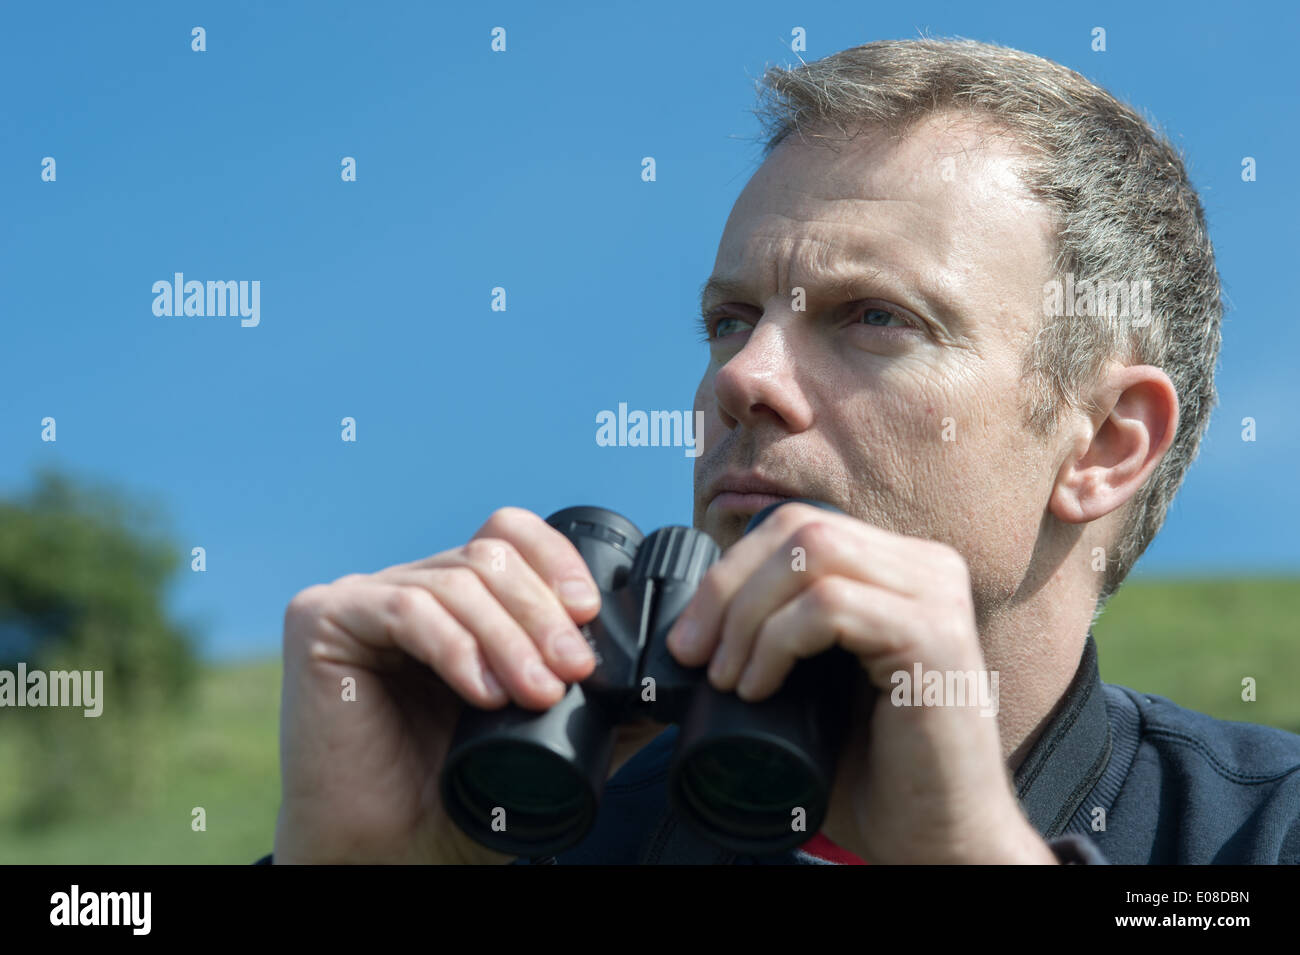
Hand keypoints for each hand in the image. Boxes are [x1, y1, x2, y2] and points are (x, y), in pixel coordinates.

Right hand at [274, 507, 663, 863]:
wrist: (388, 857)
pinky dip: (455, 646)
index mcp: (458, 602)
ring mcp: (363, 599)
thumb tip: (658, 681)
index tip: (590, 613)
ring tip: (536, 693)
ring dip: (509, 636)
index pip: (508, 536)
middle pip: (489, 554)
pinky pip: (404, 608)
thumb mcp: (542, 740)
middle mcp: (410, 588)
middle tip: (573, 670)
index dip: (554, 560)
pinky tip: (482, 690)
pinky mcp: (321, 620)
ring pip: (455, 580)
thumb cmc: (454, 800)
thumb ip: (594, 704)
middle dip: (542, 611)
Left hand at [666, 502, 1056, 863]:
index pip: (797, 525)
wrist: (939, 838)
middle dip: (726, 587)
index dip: (730, 569)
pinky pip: (831, 605)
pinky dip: (778, 641)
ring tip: (730, 677)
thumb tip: (693, 627)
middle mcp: (927, 569)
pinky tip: (762, 688)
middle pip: (799, 527)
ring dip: (748, 615)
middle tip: (693, 654)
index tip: (691, 636)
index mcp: (899, 570)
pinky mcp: (935, 639)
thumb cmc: (877, 771)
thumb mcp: (815, 684)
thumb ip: (778, 636)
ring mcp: (937, 599)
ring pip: (811, 553)